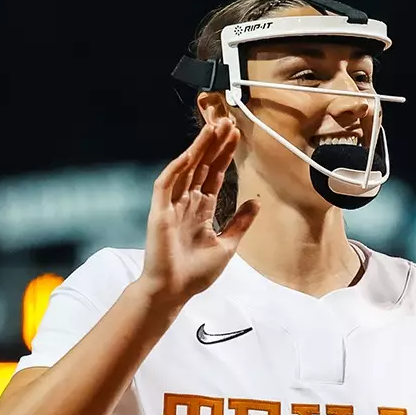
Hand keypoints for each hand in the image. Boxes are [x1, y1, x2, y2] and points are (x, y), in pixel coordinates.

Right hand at [139, 118, 258, 306]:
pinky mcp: (159, 213)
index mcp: (201, 209)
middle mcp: (186, 203)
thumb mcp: (228, 245)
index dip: (224, 155)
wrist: (174, 292)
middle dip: (214, 144)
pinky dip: (177, 168)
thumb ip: (240, 223)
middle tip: (228, 122)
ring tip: (213, 128)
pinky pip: (166, 185)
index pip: (214, 175)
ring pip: (185, 169)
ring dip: (198, 149)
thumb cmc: (195, 273)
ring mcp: (171, 206)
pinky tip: (190, 153)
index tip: (236, 136)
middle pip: (201, 166)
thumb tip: (256, 203)